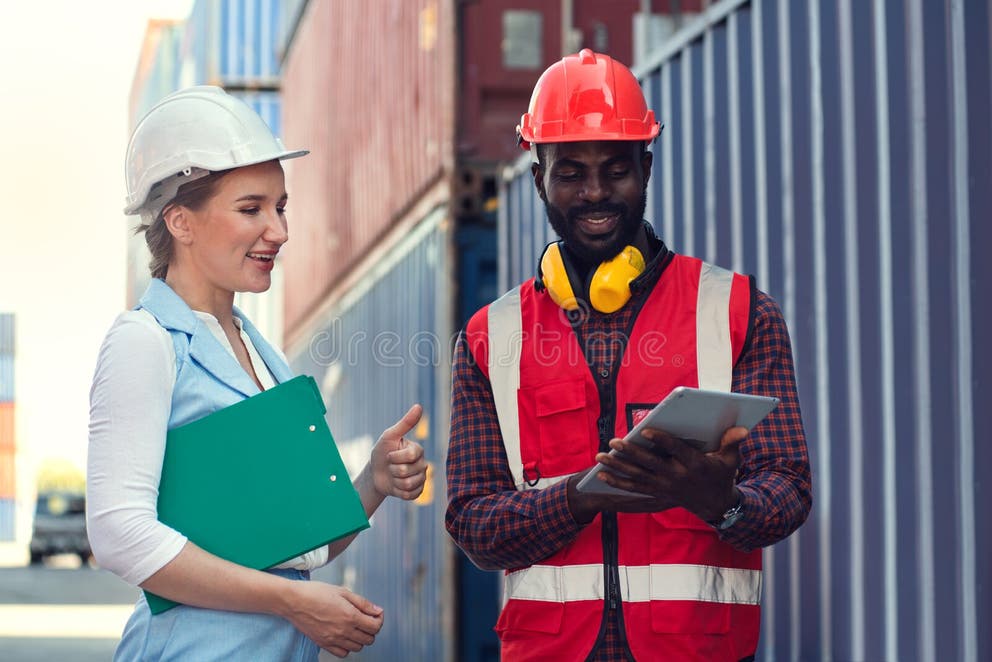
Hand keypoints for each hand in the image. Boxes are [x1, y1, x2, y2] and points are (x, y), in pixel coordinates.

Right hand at [283, 581, 383, 656]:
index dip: (379, 620)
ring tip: (355, 626)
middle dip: (371, 629)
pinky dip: (347, 647)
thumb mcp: (343, 591)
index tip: (376, 614)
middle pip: (369, 639)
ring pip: (358, 647)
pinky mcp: (324, 644)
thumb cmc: (317, 592)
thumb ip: (363, 603)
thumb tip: (378, 611)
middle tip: (366, 619)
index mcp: (350, 616)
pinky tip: (344, 635)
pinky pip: (343, 653)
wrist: (294, 601)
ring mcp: (333, 639)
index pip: (375, 627)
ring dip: (360, 638)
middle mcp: (343, 631)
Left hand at [370, 404, 428, 499]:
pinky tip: (396, 485)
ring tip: (393, 476)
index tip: (389, 455)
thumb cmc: (382, 452)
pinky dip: (398, 491)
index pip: (410, 456)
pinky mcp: (417, 491)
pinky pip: (410, 495)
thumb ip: (405, 423)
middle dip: (392, 470)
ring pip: (408, 484)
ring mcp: (421, 479)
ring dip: (394, 481)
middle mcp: (423, 464)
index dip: (395, 457)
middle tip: (390, 466)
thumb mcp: (390, 436)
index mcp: (418, 450)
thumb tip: (419, 406)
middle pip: (407, 471)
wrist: (375, 473)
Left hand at [590, 426, 746, 520]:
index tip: (646, 430)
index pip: (676, 450)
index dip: (661, 440)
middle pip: (650, 464)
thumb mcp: (731, 460)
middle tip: (614, 441)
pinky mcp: (657, 493)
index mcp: (695, 465)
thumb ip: (732, 442)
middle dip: (631, 453)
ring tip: (600, 457)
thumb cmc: (722, 476)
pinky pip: (634, 488)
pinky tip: (602, 475)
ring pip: (637, 477)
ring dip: (617, 468)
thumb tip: (741, 429)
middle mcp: (677, 477)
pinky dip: (618, 482)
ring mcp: (665, 487)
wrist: (716, 506)